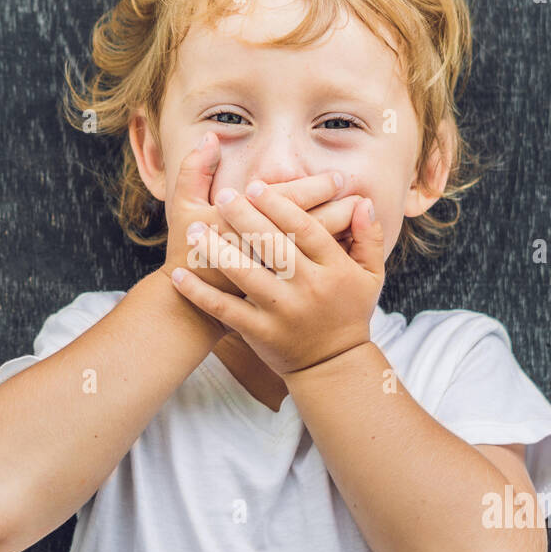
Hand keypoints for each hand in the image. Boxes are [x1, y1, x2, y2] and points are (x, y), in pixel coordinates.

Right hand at [159, 131, 356, 291]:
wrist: (185, 309)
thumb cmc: (183, 252)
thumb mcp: (181, 207)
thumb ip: (194, 170)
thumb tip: (212, 138)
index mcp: (237, 223)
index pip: (286, 201)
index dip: (315, 188)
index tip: (338, 179)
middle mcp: (255, 251)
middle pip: (305, 227)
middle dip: (336, 212)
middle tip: (356, 198)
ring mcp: (266, 278)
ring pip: (311, 254)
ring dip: (337, 236)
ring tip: (356, 223)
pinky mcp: (273, 297)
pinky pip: (306, 278)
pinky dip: (326, 265)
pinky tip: (343, 253)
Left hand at [168, 178, 385, 375]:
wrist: (333, 365)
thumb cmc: (350, 312)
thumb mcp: (370, 275)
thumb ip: (369, 237)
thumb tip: (362, 201)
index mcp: (334, 269)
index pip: (306, 230)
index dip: (280, 206)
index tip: (255, 186)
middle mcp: (309, 289)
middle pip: (273, 246)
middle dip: (245, 218)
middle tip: (223, 195)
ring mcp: (283, 312)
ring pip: (246, 275)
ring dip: (217, 251)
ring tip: (194, 231)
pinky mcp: (261, 333)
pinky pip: (226, 310)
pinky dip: (200, 294)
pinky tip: (180, 276)